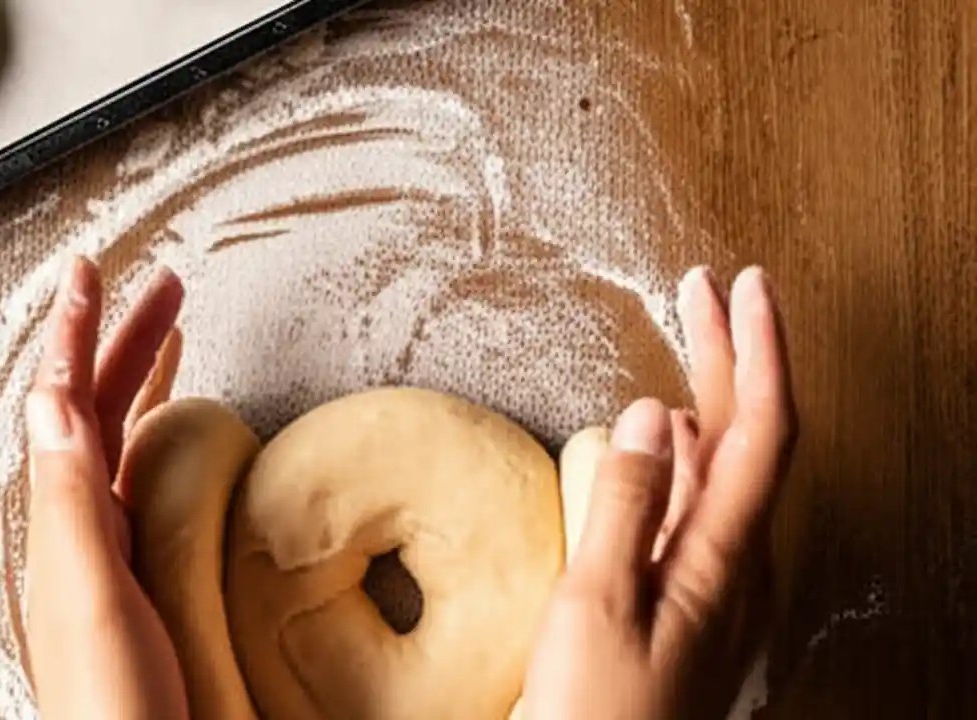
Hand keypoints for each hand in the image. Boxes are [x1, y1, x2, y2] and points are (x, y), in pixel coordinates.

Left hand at [24, 256, 188, 719]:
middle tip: (165, 285)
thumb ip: (72, 502)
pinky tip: (177, 431)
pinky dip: (160, 436)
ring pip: (121, 438)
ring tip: (174, 333)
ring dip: (142, 378)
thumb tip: (52, 401)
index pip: (65, 403)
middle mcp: (80, 525)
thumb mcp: (92, 596)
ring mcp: (109, 547)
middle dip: (123, 338)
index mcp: (65, 521)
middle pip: (96, 409)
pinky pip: (144, 479)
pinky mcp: (140, 571)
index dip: (77, 331)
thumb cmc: (112, 706)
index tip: (90, 269)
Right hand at [525, 267, 795, 719]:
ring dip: (713, 398)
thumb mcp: (598, 604)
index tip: (746, 286)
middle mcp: (738, 567)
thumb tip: (656, 415)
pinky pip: (706, 506)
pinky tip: (674, 443)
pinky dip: (695, 453)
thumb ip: (629, 505)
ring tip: (694, 343)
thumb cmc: (596, 715)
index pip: (764, 431)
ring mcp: (720, 586)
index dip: (760, 350)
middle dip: (731, 356)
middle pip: (751, 439)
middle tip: (705, 290)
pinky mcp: (694, 602)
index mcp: (724, 561)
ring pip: (729, 469)